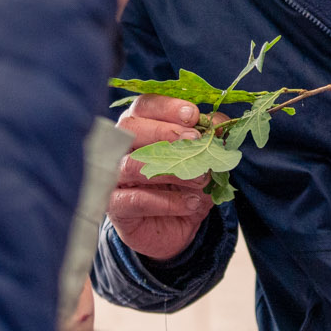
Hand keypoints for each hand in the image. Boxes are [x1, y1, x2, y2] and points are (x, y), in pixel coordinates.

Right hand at [106, 93, 224, 259]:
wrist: (176, 226)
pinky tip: (193, 203)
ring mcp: (112, 176)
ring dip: (171, 170)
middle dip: (165, 132)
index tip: (192, 115)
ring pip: (131, 165)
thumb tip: (218, 123)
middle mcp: (120, 147)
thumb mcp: (204, 158)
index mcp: (140, 126)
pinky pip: (137, 200)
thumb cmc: (186, 184)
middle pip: (130, 127)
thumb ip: (210, 137)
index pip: (143, 105)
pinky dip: (168, 202)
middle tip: (195, 140)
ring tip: (201, 178)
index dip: (166, 107)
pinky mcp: (115, 206)